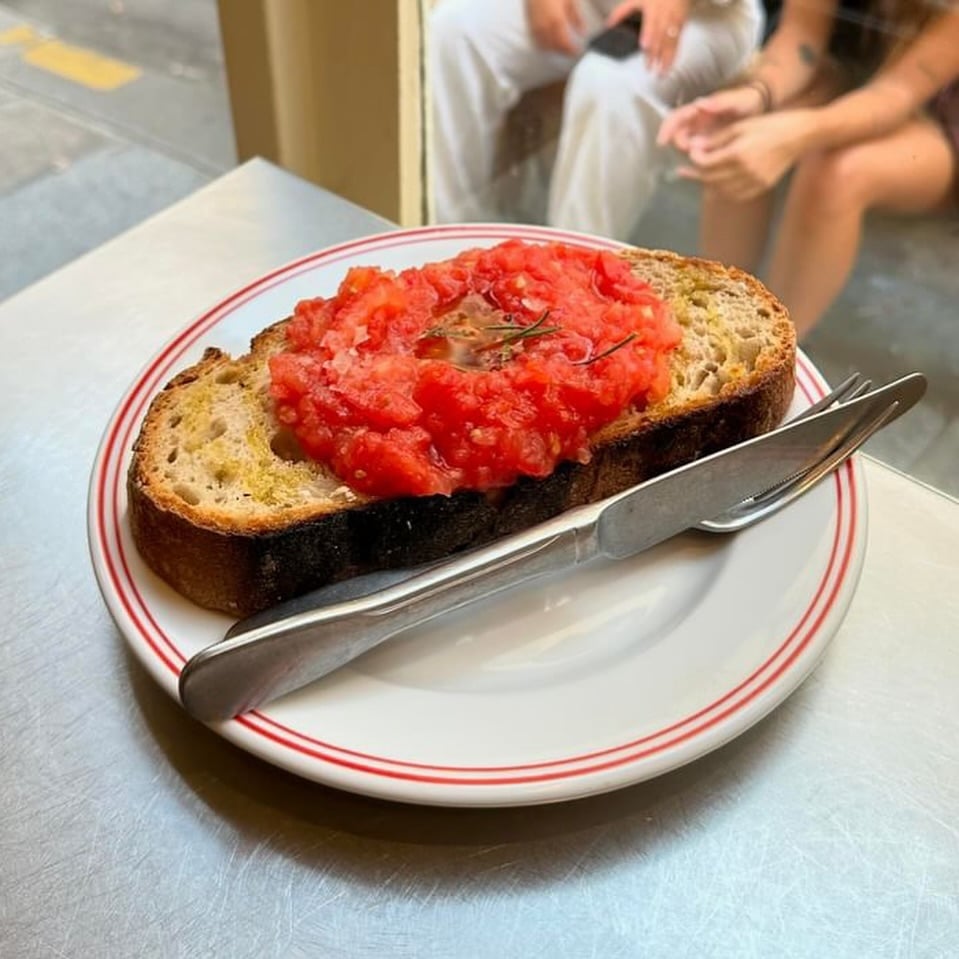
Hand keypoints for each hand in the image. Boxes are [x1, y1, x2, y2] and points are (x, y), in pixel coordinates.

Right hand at [526, 0, 584, 54]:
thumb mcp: (569, 1)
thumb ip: (576, 18)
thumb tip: (583, 31)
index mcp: (557, 21)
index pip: (564, 43)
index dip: (571, 50)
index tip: (577, 52)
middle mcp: (546, 26)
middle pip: (555, 46)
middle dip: (564, 52)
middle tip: (571, 53)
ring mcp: (537, 27)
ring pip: (546, 46)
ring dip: (555, 50)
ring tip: (563, 50)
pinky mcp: (531, 26)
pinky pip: (538, 41)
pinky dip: (545, 46)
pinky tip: (551, 45)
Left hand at [607, 0, 690, 73]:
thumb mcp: (637, 0)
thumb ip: (622, 12)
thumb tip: (608, 25)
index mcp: (653, 8)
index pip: (651, 23)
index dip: (649, 34)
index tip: (645, 45)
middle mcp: (665, 15)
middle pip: (660, 36)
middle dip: (655, 52)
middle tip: (648, 67)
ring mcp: (674, 21)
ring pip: (670, 41)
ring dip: (666, 58)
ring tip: (660, 73)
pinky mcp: (680, 26)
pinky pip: (677, 43)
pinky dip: (673, 56)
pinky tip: (669, 66)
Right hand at [657, 86, 768, 151]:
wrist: (762, 110)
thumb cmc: (749, 101)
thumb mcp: (738, 99)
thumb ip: (720, 102)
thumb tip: (699, 104)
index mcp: (699, 110)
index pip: (676, 118)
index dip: (667, 128)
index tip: (662, 141)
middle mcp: (696, 123)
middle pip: (678, 136)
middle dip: (680, 144)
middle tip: (692, 151)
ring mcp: (702, 136)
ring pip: (687, 148)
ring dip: (689, 155)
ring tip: (700, 159)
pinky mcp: (709, 147)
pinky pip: (698, 155)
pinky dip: (698, 162)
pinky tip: (704, 168)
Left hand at [676, 110, 812, 200]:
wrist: (800, 135)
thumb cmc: (771, 125)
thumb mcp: (742, 126)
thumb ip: (717, 139)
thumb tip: (694, 147)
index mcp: (739, 153)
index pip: (706, 163)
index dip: (694, 160)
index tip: (689, 154)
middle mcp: (745, 171)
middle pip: (711, 178)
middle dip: (696, 174)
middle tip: (684, 171)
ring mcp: (754, 182)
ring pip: (721, 190)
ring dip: (707, 184)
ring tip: (699, 177)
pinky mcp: (761, 187)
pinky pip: (735, 195)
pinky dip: (723, 191)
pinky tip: (717, 184)